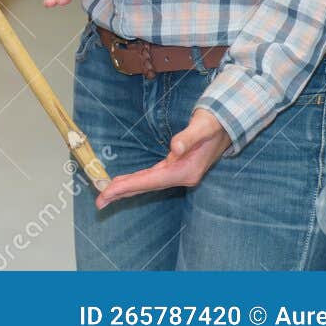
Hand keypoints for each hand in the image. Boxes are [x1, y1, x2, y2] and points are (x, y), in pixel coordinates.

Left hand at [95, 111, 229, 206]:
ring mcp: (178, 173)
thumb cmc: (214, 125)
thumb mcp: (203, 127)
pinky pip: (151, 177)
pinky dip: (136, 180)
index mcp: (186, 171)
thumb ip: (188, 138)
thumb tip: (175, 148)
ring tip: (106, 193)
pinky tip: (125, 183)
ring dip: (127, 188)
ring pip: (147, 183)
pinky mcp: (175, 168)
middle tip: (99, 201)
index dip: (129, 186)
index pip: (151, 181)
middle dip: (122, 193)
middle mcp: (181, 176)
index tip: (109, 191)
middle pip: (146, 186)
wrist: (226, 125)